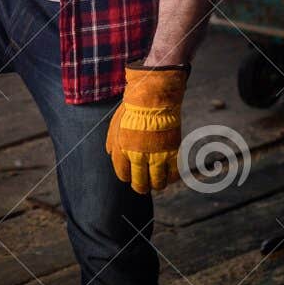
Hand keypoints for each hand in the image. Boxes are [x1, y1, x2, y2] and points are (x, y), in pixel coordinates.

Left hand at [105, 64, 188, 193]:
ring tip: (157, 184)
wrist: (153, 97)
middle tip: (143, 187)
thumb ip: (112, 141)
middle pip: (139, 183)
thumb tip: (110, 154)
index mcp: (122, 150)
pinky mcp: (172, 151)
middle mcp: (138, 156)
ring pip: (157, 182)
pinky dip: (172, 177)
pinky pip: (173, 173)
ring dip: (156, 185)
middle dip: (141, 187)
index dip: (127, 177)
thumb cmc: (133, 109)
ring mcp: (156, 155)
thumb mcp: (115, 124)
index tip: (130, 176)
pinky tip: (169, 176)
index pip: (123, 174)